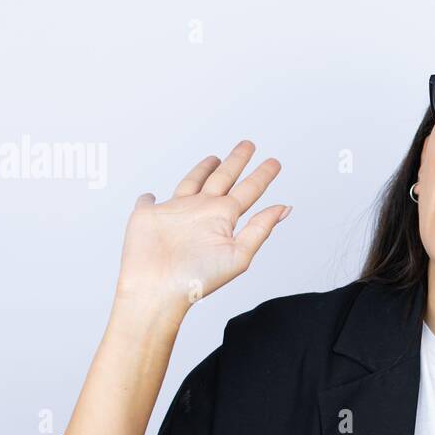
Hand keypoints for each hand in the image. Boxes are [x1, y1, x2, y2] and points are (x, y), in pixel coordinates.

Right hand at [114, 140, 290, 317]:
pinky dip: (149, 197)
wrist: (158, 289)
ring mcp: (176, 212)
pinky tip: (152, 194)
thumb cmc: (197, 279)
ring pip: (192, 182)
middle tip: (248, 145)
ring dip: (203, 170)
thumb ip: (260, 228)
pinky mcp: (149, 215)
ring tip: (215, 158)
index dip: (262, 175)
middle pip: (223, 178)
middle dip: (236, 161)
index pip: (248, 190)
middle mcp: (202, 212)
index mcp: (223, 218)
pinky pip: (149, 201)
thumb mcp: (239, 253)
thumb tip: (285, 208)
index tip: (274, 162)